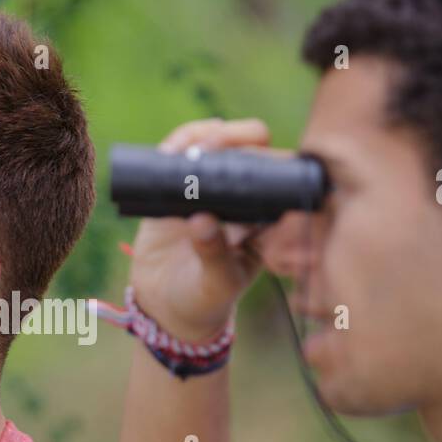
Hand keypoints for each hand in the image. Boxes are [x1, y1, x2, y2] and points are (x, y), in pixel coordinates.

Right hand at [128, 118, 290, 340]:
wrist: (166, 305)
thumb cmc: (204, 299)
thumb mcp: (216, 284)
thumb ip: (214, 255)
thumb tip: (203, 220)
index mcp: (263, 217)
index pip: (276, 176)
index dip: (267, 160)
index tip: (246, 164)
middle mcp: (240, 196)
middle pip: (249, 147)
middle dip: (233, 140)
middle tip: (208, 150)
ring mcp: (209, 187)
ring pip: (215, 140)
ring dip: (203, 135)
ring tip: (185, 151)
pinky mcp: (177, 185)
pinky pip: (180, 152)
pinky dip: (176, 144)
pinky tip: (169, 152)